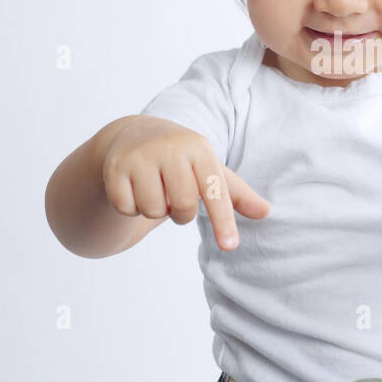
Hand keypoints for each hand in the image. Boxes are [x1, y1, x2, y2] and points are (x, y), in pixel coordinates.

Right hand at [103, 116, 269, 250]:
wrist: (135, 135)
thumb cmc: (181, 159)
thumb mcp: (209, 170)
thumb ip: (236, 193)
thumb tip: (267, 212)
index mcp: (200, 149)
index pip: (215, 191)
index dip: (223, 220)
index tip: (230, 246)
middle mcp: (170, 149)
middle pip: (182, 207)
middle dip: (180, 214)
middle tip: (175, 198)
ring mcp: (140, 156)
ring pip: (153, 210)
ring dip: (155, 210)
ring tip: (154, 188)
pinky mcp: (114, 168)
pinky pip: (126, 208)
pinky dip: (131, 207)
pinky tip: (133, 188)